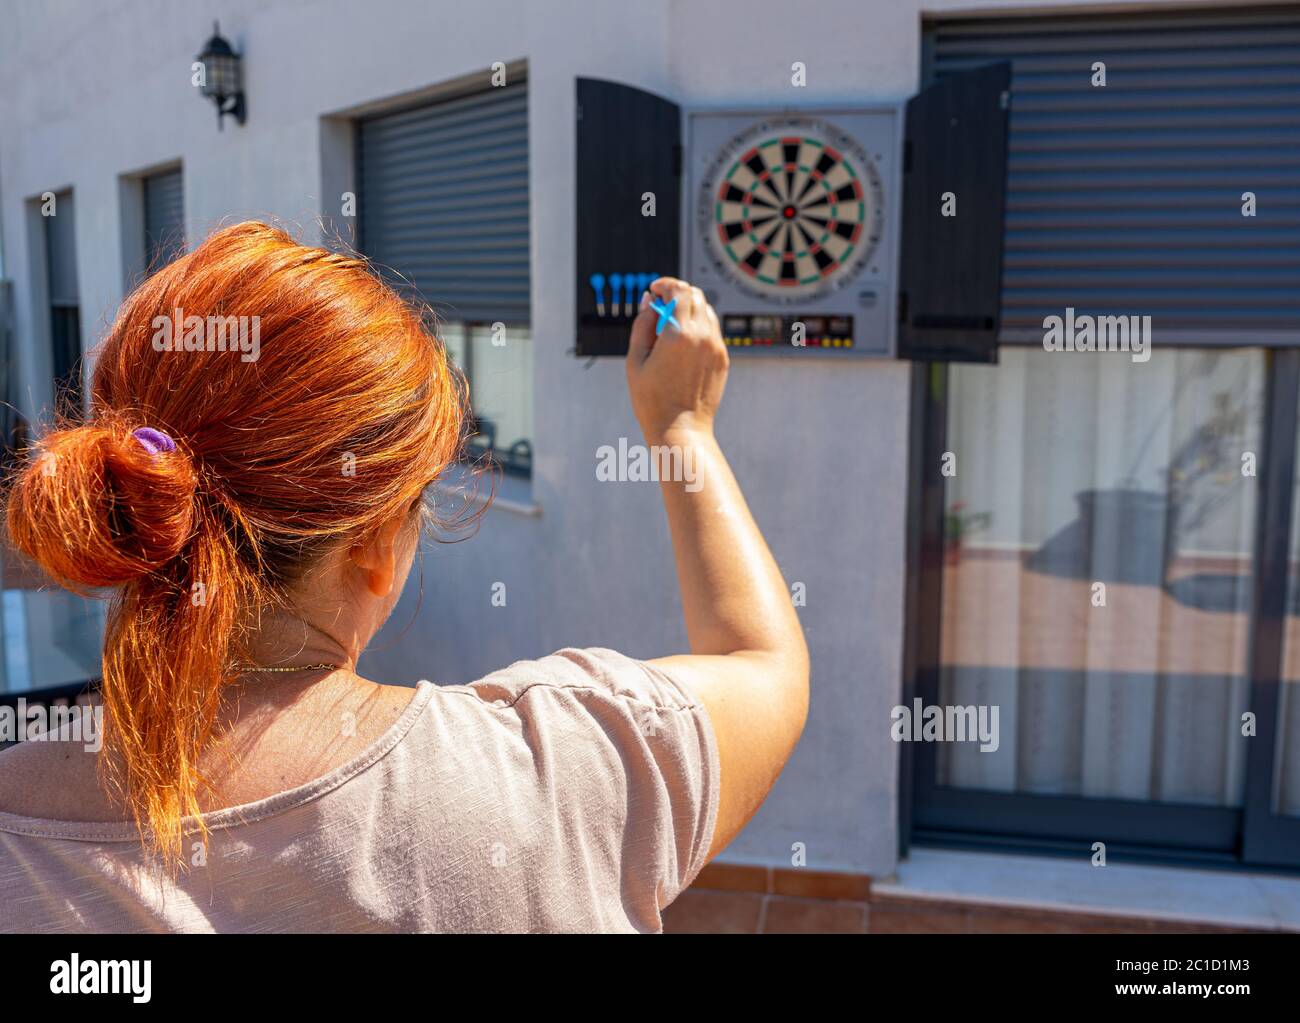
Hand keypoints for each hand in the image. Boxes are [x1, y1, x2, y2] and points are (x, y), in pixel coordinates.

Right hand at [625, 277, 728, 442]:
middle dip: (678, 293)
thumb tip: (649, 302)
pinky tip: (683, 345)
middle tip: (662, 304)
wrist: (681, 430)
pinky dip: (699, 327)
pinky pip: (712, 331)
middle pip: (696, 295)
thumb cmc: (653, 401)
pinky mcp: (722, 359)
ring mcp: (716, 347)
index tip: (655, 290)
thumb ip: (642, 325)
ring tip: (671, 327)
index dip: (665, 284)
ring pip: (707, 311)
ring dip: (689, 309)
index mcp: (678, 334)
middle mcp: (702, 336)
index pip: (679, 290)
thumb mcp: (636, 360)